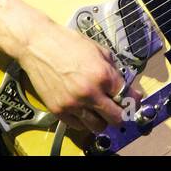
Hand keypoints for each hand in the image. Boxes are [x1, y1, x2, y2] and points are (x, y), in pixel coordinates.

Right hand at [16, 18, 140, 133]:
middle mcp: (89, 93)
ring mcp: (73, 104)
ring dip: (102, 121)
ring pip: (97, 127)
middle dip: (120, 114)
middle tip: (118, 109)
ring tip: (100, 111)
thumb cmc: (68, 43)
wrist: (38, 45)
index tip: (132, 100)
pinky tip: (84, 110)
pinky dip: (84, 121)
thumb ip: (113, 71)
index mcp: (102, 75)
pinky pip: (78, 126)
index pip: (126, 98)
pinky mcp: (59, 110)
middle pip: (116, 118)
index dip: (131, 99)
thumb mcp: (99, 51)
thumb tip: (124, 87)